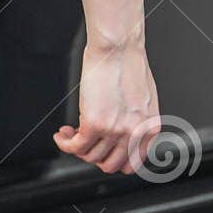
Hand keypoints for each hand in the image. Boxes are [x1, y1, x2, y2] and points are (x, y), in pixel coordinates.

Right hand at [55, 40, 160, 174]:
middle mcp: (135, 132)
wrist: (118, 47)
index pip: (131, 163)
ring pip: (89, 157)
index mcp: (150, 128)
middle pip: (110, 165)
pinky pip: (75, 146)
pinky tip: (62, 135)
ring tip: (70, 134)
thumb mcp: (143, 99)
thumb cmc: (129, 64)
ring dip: (76, 147)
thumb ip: (136, 121)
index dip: (112, 159)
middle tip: (85, 144)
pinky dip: (64, 144)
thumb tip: (119, 134)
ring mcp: (115, 130)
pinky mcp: (94, 123)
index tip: (102, 151)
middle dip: (94, 157)